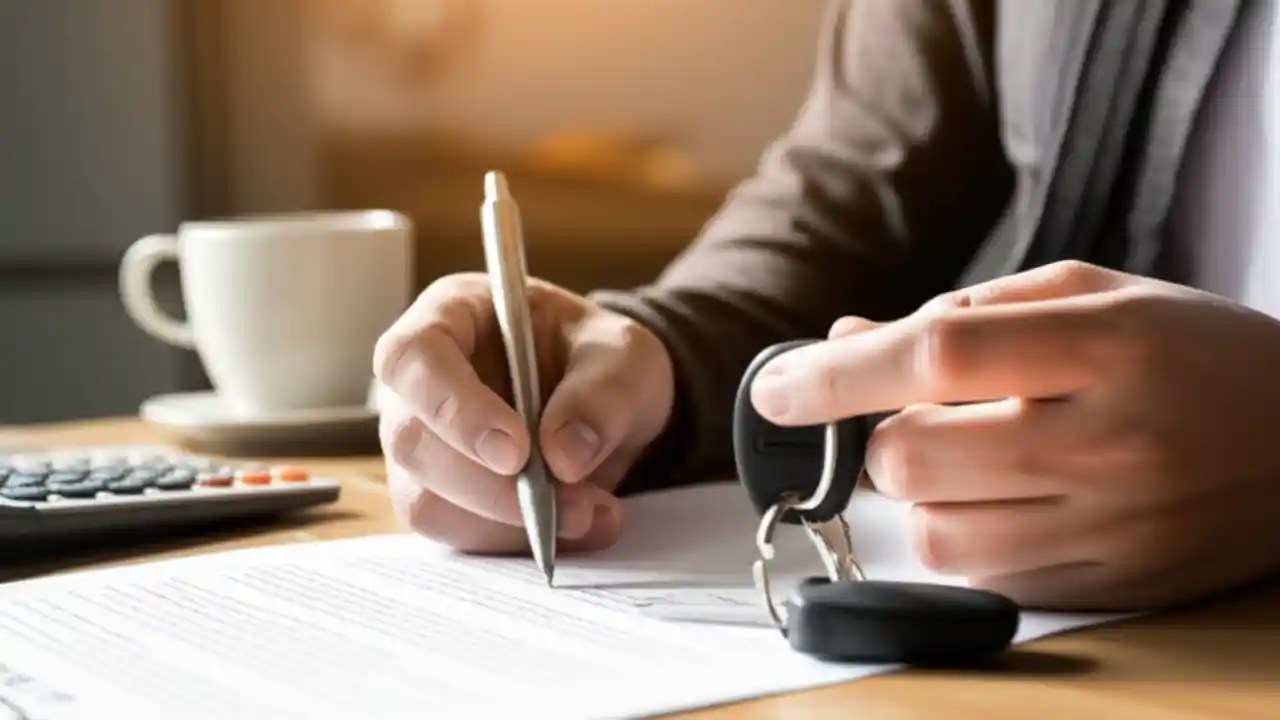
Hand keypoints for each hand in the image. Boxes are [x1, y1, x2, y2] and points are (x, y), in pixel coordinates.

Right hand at [373, 273, 673, 553]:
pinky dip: (514, 541)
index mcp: (450, 315)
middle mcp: (418, 382)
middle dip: (490, 486)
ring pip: (425, 500)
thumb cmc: (601, 358)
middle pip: (413, 441)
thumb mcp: (625, 355)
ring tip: (587, 515)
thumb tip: (563, 456)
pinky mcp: (441, 494)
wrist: (611, 403)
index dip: (452, 408)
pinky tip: (576, 527)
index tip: (515, 451)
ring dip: (505, 523)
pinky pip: (455, 533)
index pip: (412, 358)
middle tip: (568, 501)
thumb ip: (602, 393)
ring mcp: (422, 442)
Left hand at [750, 261, 1279, 609]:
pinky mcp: (1113, 586)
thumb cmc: (1188, 352)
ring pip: (933, 532)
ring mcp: (1113, 529)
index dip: (836, 373)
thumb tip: (845, 339)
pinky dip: (965, 535)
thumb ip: (963, 311)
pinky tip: (1012, 498)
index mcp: (1109, 347)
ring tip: (979, 455)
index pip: (938, 356)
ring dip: (920, 492)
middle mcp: (1110, 445)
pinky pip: (982, 576)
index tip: (775, 386)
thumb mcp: (1091, 295)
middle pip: (913, 457)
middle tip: (912, 414)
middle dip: (879, 435)